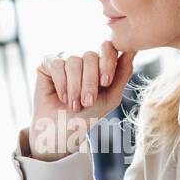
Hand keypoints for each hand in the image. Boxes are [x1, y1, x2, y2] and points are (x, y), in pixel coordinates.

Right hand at [28, 43, 134, 159]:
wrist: (62, 132)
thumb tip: (132, 50)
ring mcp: (64, 59)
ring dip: (75, 87)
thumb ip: (122, 74)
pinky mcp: (47, 63)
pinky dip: (61, 84)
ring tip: (74, 105)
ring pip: (73, 61)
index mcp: (99, 64)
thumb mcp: (110, 98)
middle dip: (90, 82)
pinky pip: (57, 64)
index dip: (107, 62)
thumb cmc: (86, 117)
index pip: (107, 48)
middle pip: (90, 56)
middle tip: (87, 102)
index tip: (106, 83)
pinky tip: (62, 97)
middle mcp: (82, 58)